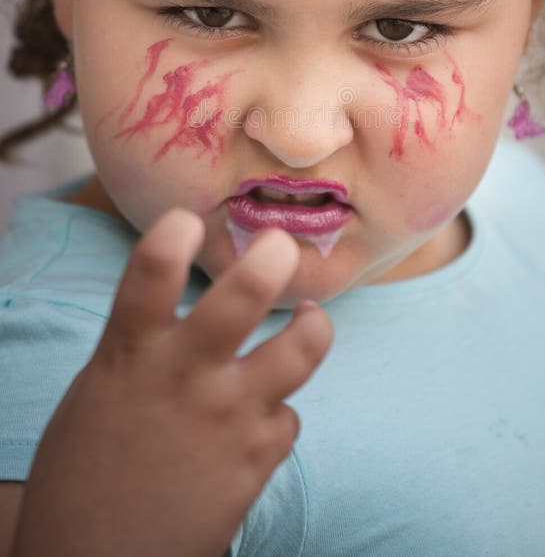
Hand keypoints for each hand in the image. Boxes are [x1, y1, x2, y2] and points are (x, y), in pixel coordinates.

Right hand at [11, 208, 333, 556]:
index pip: (150, 276)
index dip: (172, 236)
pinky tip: (257, 423)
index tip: (187, 218)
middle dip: (269, 261)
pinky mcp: (256, 460)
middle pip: (241, 300)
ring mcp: (228, 418)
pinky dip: (274, 416)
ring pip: (300, 351)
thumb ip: (142, 346)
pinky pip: (286, 419)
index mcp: (130, 355)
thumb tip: (181, 310)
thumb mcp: (99, 393)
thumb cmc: (86, 471)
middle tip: (281, 244)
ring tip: (311, 317)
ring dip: (313, 327)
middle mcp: (186, 378)